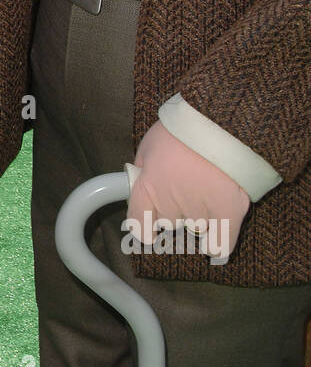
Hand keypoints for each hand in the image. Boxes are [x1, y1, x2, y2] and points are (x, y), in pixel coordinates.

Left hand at [126, 121, 249, 262]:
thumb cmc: (183, 128)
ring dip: (199, 214)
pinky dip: (218, 244)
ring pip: (195, 226)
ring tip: (209, 187)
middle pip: (169, 221)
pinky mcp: (228, 215)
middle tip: (187, 184)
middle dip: (176, 208)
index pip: (138, 223)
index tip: (149, 224)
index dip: (144, 224)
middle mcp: (169, 207)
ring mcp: (198, 213)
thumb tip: (142, 180)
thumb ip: (144, 168)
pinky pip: (220, 245)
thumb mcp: (150, 144)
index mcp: (147, 190)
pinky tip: (217, 238)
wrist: (221, 121)